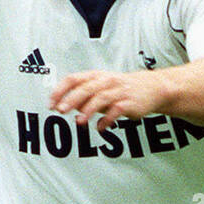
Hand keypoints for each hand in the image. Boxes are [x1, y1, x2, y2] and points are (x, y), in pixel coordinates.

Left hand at [50, 68, 167, 131]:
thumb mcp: (100, 88)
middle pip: (86, 88)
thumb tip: (63, 105)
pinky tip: (100, 128)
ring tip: (79, 122)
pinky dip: (107, 120)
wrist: (152, 88)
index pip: (73, 79)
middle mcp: (106, 81)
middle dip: (72, 100)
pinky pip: (116, 111)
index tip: (51, 103)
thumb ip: (83, 96)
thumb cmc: (120, 89)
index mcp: (96, 76)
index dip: (60, 90)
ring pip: (100, 98)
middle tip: (60, 111)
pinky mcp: (129, 103)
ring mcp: (118, 91)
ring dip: (88, 110)